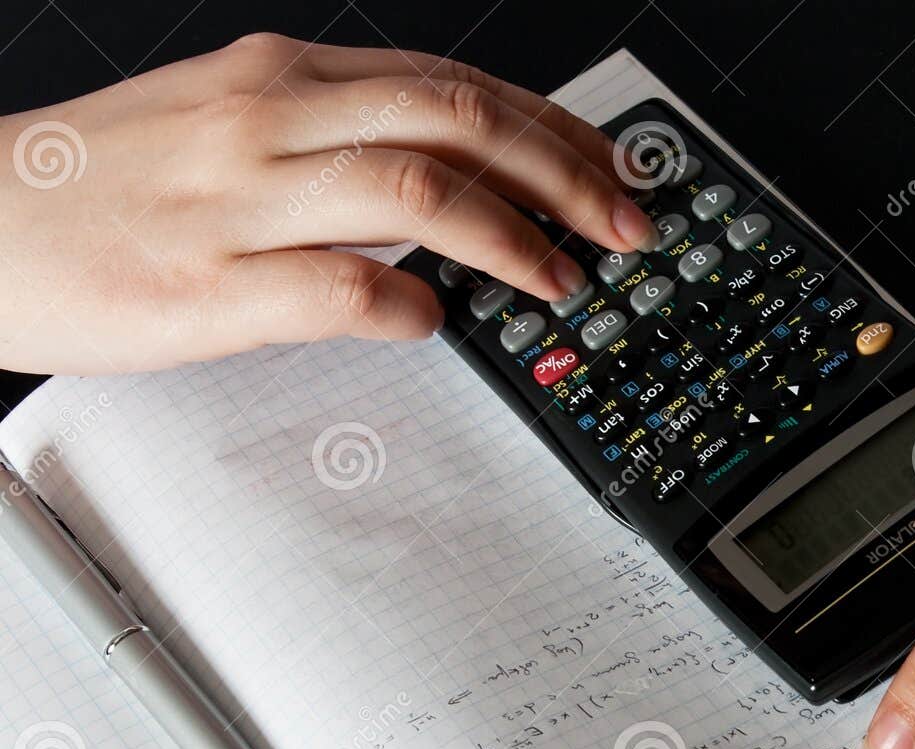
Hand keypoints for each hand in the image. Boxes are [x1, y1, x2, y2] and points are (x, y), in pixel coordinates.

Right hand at [0, 33, 658, 373]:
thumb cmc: (104, 185)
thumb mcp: (229, 121)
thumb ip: (338, 138)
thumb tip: (451, 180)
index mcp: (284, 76)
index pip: (454, 84)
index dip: (553, 130)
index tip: (611, 172)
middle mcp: (272, 120)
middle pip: (458, 124)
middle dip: (566, 177)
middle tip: (625, 229)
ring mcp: (241, 202)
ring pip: (417, 190)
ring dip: (513, 241)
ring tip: (562, 283)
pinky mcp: (208, 288)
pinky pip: (337, 287)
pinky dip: (407, 305)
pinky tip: (435, 322)